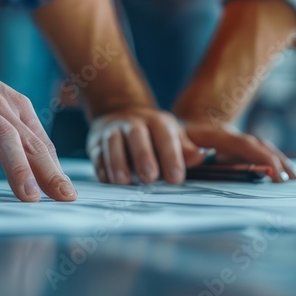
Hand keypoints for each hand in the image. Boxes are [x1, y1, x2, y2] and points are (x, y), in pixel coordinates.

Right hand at [0, 55, 76, 202]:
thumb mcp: (4, 110)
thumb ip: (20, 137)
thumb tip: (41, 172)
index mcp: (20, 109)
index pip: (43, 144)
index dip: (57, 170)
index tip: (68, 195)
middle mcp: (4, 109)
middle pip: (31, 142)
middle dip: (49, 172)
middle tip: (63, 197)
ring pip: (4, 137)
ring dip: (19, 167)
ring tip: (29, 197)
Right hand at [87, 107, 206, 184]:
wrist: (120, 113)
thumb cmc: (153, 134)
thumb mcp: (173, 136)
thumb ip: (185, 148)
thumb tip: (200, 156)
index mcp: (157, 121)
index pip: (165, 136)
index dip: (171, 157)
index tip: (176, 178)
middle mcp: (134, 122)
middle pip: (137, 135)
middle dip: (143, 156)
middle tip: (150, 178)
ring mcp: (113, 130)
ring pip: (113, 142)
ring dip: (117, 162)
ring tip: (124, 182)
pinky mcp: (96, 141)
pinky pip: (97, 152)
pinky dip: (101, 166)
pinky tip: (107, 180)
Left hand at [183, 121, 295, 182]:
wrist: (175, 125)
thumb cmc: (172, 137)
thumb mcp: (171, 140)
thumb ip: (181, 149)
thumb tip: (200, 156)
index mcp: (215, 133)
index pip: (242, 144)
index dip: (259, 157)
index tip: (274, 171)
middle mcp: (229, 135)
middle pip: (258, 144)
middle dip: (275, 160)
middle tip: (289, 180)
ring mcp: (234, 141)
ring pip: (261, 147)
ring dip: (278, 160)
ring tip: (294, 178)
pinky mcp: (236, 148)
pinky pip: (258, 153)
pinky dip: (272, 162)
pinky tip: (284, 173)